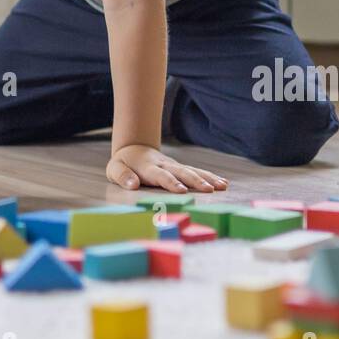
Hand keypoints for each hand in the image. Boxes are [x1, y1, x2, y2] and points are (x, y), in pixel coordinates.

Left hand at [107, 144, 227, 193]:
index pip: (161, 175)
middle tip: (209, 190)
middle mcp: (165, 165)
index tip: (182, 190)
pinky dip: (210, 176)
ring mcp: (174, 166)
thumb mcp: (115, 169)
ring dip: (208, 178)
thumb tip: (133, 185)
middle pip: (182, 172)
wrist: (133, 148)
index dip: (171, 182)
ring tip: (222, 186)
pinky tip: (223, 183)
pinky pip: (197, 172)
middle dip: (196, 181)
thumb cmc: (124, 163)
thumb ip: (123, 177)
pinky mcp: (180, 168)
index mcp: (149, 167)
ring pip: (193, 171)